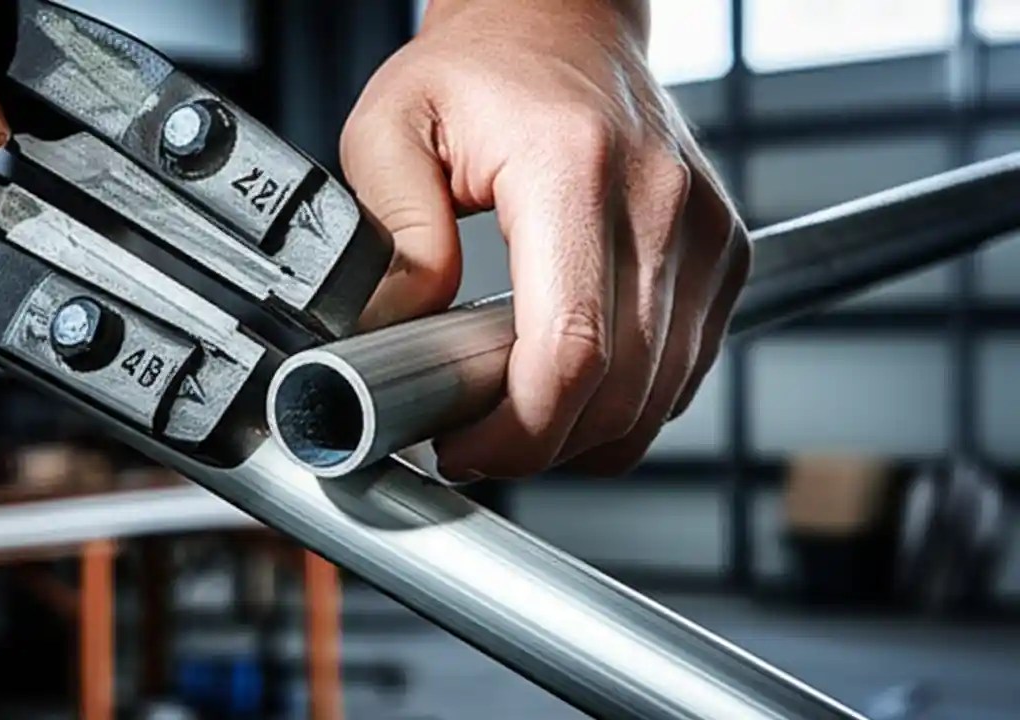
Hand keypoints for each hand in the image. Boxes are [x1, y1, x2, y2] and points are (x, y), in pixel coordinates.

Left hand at [341, 0, 750, 478]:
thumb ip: (395, 234)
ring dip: (583, 436)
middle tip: (473, 443)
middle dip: (540, 447)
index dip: (518, 431)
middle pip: (620, 392)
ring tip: (514, 416)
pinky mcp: (721, 251)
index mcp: (573, 168)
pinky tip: (568, 387)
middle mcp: (658, 201)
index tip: (461, 447)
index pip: (571, 346)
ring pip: (658, 397)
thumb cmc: (480, 69)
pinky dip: (626, 403)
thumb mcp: (391, 127)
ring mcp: (703, 230)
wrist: (563, 22)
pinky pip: (683, 370)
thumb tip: (403, 331)